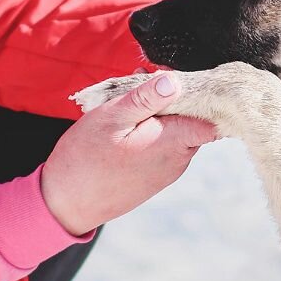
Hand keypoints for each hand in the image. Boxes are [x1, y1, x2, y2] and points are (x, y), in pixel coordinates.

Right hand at [41, 73, 217, 234]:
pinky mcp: (154, 176)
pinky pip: (163, 146)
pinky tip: (127, 124)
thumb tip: (176, 81)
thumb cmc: (85, 158)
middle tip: (142, 80)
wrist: (66, 203)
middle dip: (174, 99)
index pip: (214, 118)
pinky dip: (151, 131)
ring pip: (176, 132)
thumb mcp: (112, 117)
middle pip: (194, 120)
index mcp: (174, 142)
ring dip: (159, 114)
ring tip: (129, 101)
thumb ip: (146, 98)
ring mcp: (167, 171)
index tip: (181, 78)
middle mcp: (178, 160)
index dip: (204, 95)